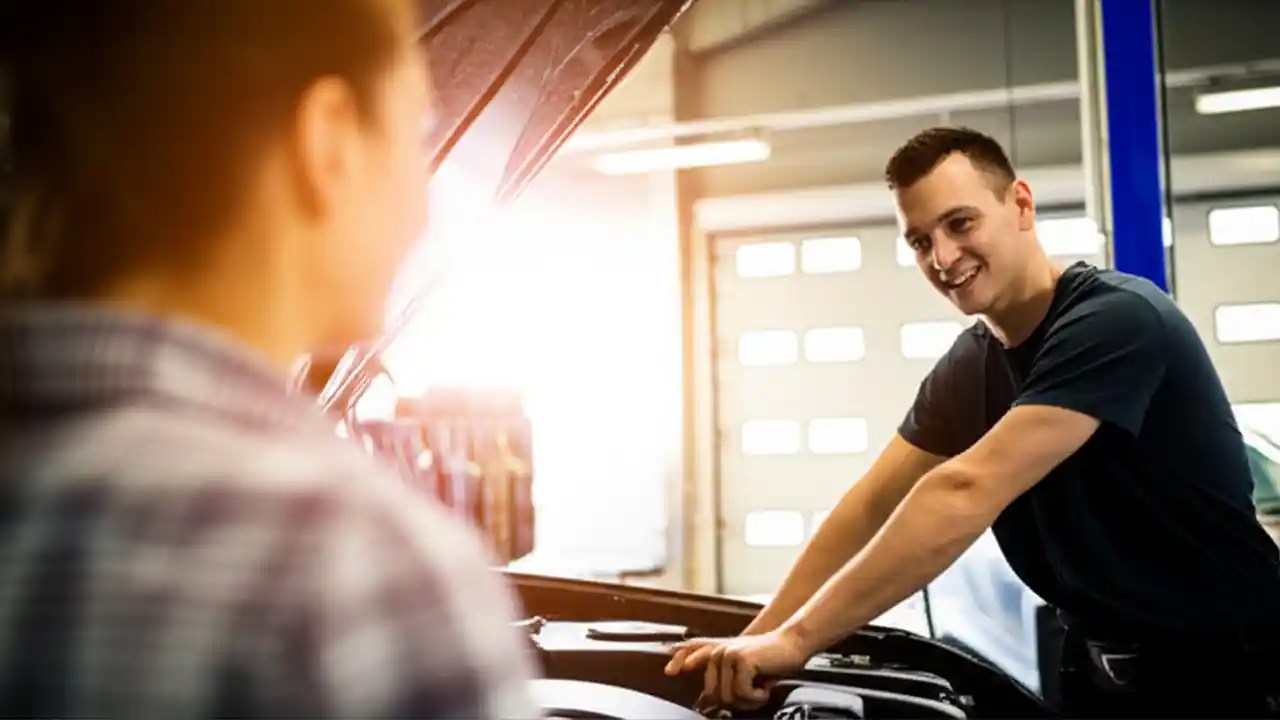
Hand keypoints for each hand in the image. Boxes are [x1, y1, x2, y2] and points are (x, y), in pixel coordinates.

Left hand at [663, 629, 811, 711]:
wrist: (791, 645)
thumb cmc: (770, 662)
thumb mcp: (743, 671)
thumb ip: (724, 681)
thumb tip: (705, 702)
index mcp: (717, 652)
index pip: (690, 651)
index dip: (679, 661)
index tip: (669, 670)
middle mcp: (718, 652)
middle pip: (714, 695)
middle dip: (736, 703)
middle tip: (755, 695)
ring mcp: (727, 654)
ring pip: (728, 697)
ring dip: (749, 700)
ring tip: (761, 688)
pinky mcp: (740, 660)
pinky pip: (742, 693)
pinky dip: (757, 696)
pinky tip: (765, 685)